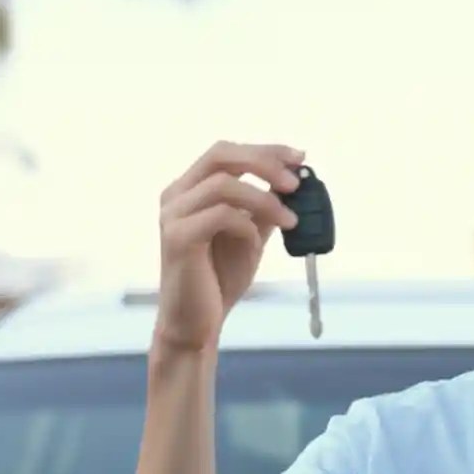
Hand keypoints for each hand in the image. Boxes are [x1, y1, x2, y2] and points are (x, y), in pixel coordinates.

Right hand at [154, 140, 303, 350]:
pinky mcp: (178, 238)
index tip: (300, 157)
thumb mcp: (249, 235)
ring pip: (224, 184)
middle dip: (264, 163)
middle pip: (221, 155)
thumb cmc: (219, 279)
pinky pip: (221, 215)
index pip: (226, 152)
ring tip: (291, 220)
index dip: (265, 150)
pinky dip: (247, 225)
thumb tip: (293, 181)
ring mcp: (173, 215)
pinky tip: (257, 244)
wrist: (197, 323)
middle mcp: (176, 196)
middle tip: (296, 182)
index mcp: (189, 189)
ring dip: (264, 199)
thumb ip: (263, 207)